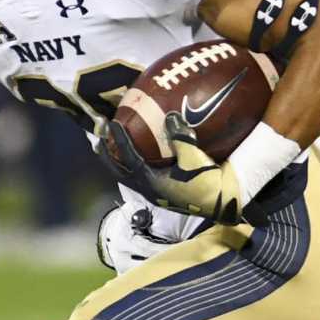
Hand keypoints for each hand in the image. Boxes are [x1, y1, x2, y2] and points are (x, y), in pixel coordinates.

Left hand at [98, 116, 245, 224]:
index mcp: (151, 182)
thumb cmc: (207, 182)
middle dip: (107, 155)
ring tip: (110, 147)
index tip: (111, 124)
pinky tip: (137, 155)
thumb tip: (169, 116)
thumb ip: (180, 137)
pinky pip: (140, 176)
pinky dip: (132, 164)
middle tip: (98, 139)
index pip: (128, 158)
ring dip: (117, 161)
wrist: (221, 203)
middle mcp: (148, 190)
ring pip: (128, 176)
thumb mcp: (193, 158)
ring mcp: (154, 193)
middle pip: (119, 171)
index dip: (119, 140)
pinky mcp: (163, 192)